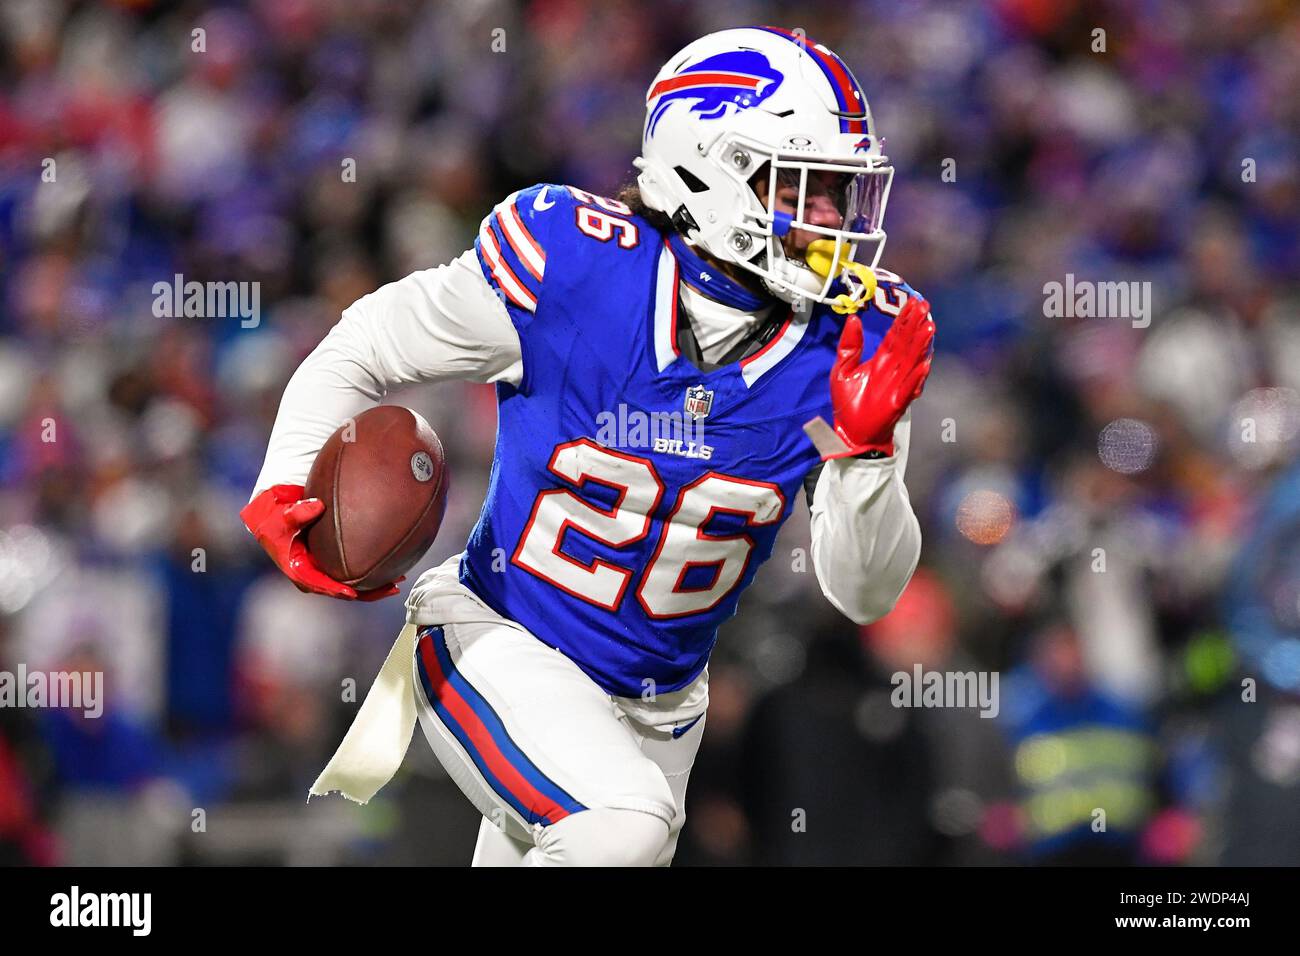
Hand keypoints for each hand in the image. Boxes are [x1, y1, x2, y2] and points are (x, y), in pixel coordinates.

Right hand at [239, 484, 402, 600]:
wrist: (274, 514)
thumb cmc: (276, 516)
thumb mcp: (282, 515)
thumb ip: (297, 512)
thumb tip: (318, 506)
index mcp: (297, 569)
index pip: (318, 584)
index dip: (335, 589)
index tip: (352, 592)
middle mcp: (311, 574)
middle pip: (341, 589)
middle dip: (366, 592)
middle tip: (391, 588)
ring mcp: (322, 570)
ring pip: (351, 584)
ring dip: (373, 585)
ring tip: (397, 581)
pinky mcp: (330, 563)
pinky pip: (353, 573)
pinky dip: (371, 574)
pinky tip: (392, 569)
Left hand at [827, 296, 933, 458]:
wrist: (850, 432)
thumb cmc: (848, 403)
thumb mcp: (842, 369)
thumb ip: (849, 346)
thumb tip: (853, 319)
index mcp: (880, 360)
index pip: (895, 335)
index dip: (904, 319)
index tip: (913, 302)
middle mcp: (892, 369)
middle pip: (906, 343)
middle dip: (915, 324)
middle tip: (924, 305)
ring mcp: (898, 384)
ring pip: (911, 360)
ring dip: (920, 345)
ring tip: (928, 327)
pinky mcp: (898, 401)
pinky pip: (909, 387)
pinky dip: (917, 377)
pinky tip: (924, 364)